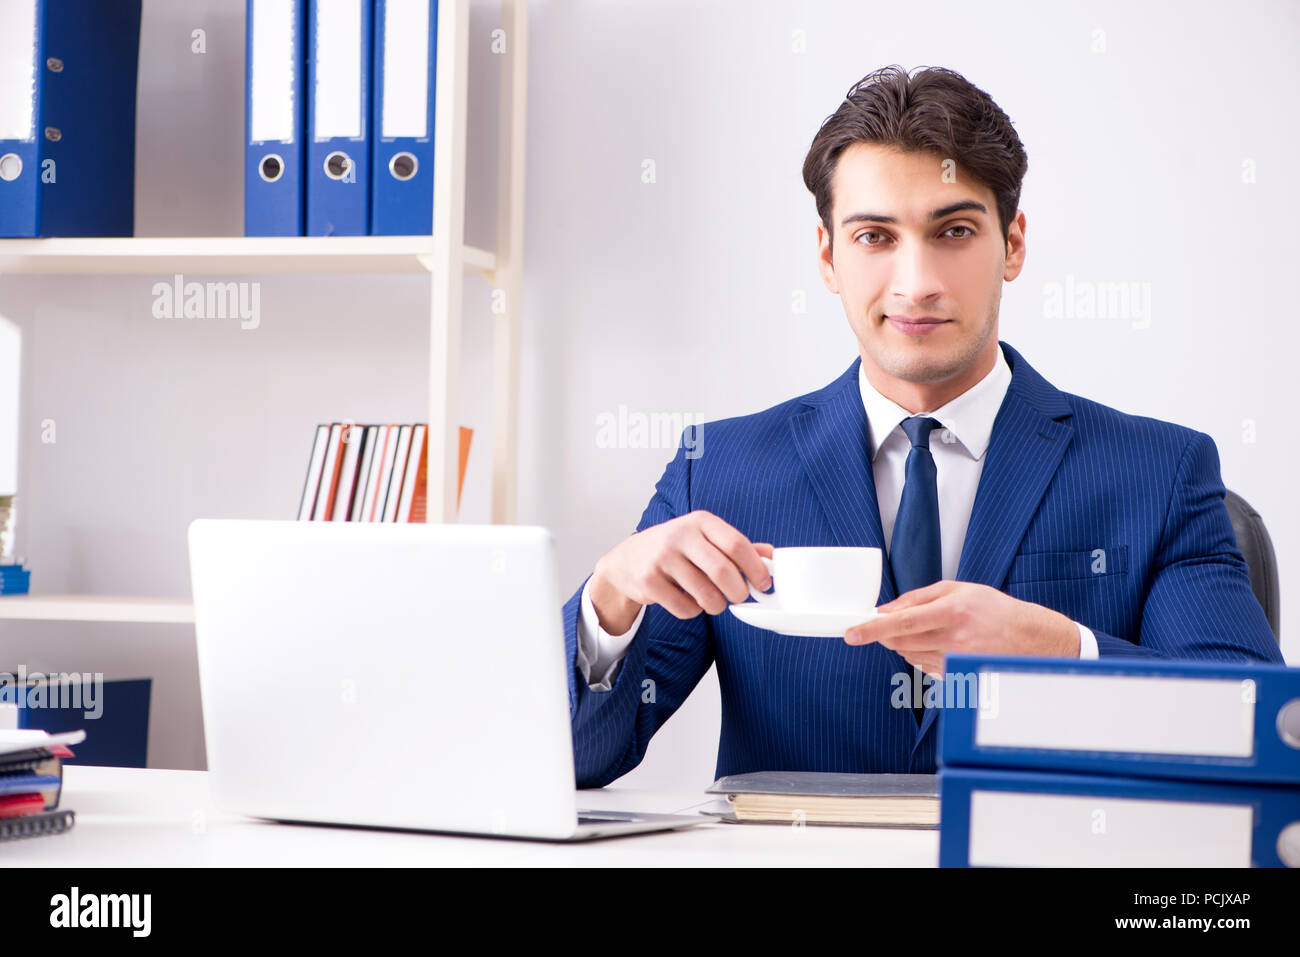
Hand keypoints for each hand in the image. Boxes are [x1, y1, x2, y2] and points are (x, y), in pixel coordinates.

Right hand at [589, 510, 773, 633]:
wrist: (626, 561)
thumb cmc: (674, 549)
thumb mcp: (704, 538)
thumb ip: (736, 546)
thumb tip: (771, 556)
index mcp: (699, 521)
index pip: (737, 544)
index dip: (756, 568)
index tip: (764, 583)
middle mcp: (680, 535)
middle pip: (724, 572)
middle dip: (738, 592)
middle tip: (739, 597)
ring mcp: (662, 558)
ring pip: (706, 595)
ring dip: (717, 606)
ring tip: (713, 601)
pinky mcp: (649, 581)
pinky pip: (686, 608)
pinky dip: (694, 611)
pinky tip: (687, 601)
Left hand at [843, 580, 1079, 675]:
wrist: (1030, 639)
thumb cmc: (992, 609)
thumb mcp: (957, 589)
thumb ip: (917, 598)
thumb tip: (884, 611)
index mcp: (952, 611)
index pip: (902, 622)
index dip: (873, 628)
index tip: (851, 633)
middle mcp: (954, 639)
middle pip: (899, 642)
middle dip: (884, 634)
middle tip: (884, 625)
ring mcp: (956, 661)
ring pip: (908, 655)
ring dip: (904, 643)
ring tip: (928, 630)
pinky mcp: (957, 677)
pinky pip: (923, 666)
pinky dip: (919, 654)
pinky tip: (939, 643)